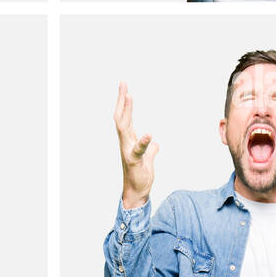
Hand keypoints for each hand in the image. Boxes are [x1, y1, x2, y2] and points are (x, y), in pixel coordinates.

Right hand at [114, 82, 156, 208]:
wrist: (136, 192)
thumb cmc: (139, 175)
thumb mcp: (148, 159)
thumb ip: (150, 150)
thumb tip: (155, 145)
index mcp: (128, 140)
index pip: (125, 117)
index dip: (124, 102)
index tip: (124, 87)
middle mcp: (125, 143)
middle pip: (120, 117)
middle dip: (121, 100)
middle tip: (123, 84)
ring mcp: (128, 151)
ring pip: (124, 128)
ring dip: (127, 112)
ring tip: (130, 97)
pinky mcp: (135, 161)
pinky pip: (138, 150)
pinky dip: (143, 142)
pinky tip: (149, 134)